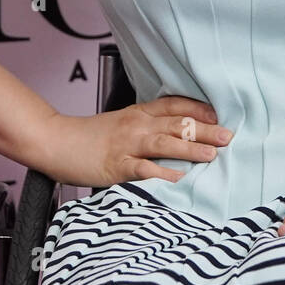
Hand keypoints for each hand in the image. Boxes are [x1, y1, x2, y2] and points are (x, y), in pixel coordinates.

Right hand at [45, 97, 232, 188]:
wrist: (56, 141)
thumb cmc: (89, 136)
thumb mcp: (121, 122)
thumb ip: (146, 126)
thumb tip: (176, 135)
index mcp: (139, 113)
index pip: (174, 105)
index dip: (198, 109)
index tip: (219, 115)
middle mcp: (136, 124)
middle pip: (175, 123)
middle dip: (204, 130)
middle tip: (228, 136)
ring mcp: (126, 144)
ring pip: (164, 143)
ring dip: (189, 148)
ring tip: (211, 155)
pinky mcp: (116, 165)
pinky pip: (143, 169)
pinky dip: (162, 174)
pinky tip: (178, 179)